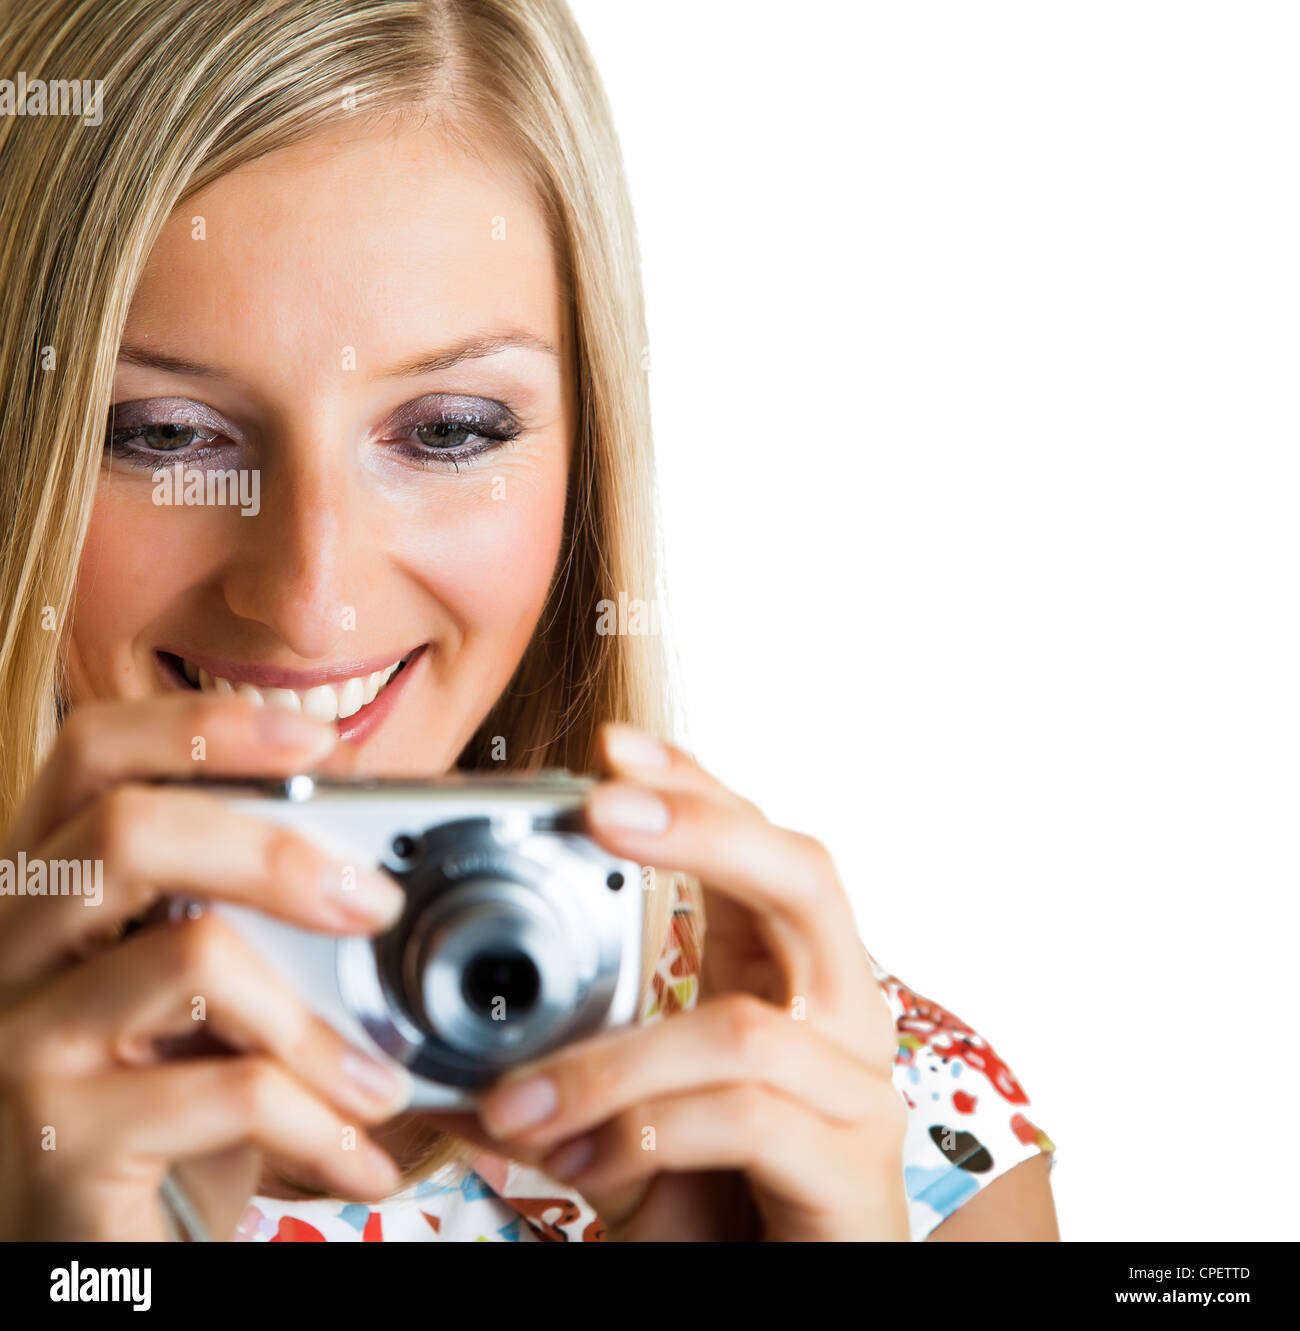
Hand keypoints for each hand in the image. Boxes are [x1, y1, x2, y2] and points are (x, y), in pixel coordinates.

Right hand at [0, 695, 412, 1239]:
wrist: (92, 1250)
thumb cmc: (160, 1102)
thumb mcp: (196, 991)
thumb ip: (242, 911)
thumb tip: (370, 845)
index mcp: (50, 886)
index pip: (93, 754)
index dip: (203, 726)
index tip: (316, 741)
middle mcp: (9, 946)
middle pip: (130, 831)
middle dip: (277, 851)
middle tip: (376, 901)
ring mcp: (18, 1041)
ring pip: (191, 957)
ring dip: (319, 1026)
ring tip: (380, 1080)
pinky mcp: (53, 1138)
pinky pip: (223, 1090)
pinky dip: (317, 1122)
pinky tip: (355, 1153)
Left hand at [468, 723, 909, 1240]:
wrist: (782, 1302)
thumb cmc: (718, 1203)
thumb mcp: (634, 1117)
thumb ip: (577, 1076)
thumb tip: (460, 1068)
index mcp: (788, 977)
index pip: (759, 848)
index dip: (697, 788)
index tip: (616, 746)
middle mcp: (840, 1013)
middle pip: (804, 877)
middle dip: (702, 828)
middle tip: (601, 806)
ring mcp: (857, 1086)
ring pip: (740, 1026)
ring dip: (608, 1063)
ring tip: (514, 1107)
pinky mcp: (851, 1166)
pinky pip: (744, 1117)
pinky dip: (644, 1133)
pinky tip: (583, 1168)